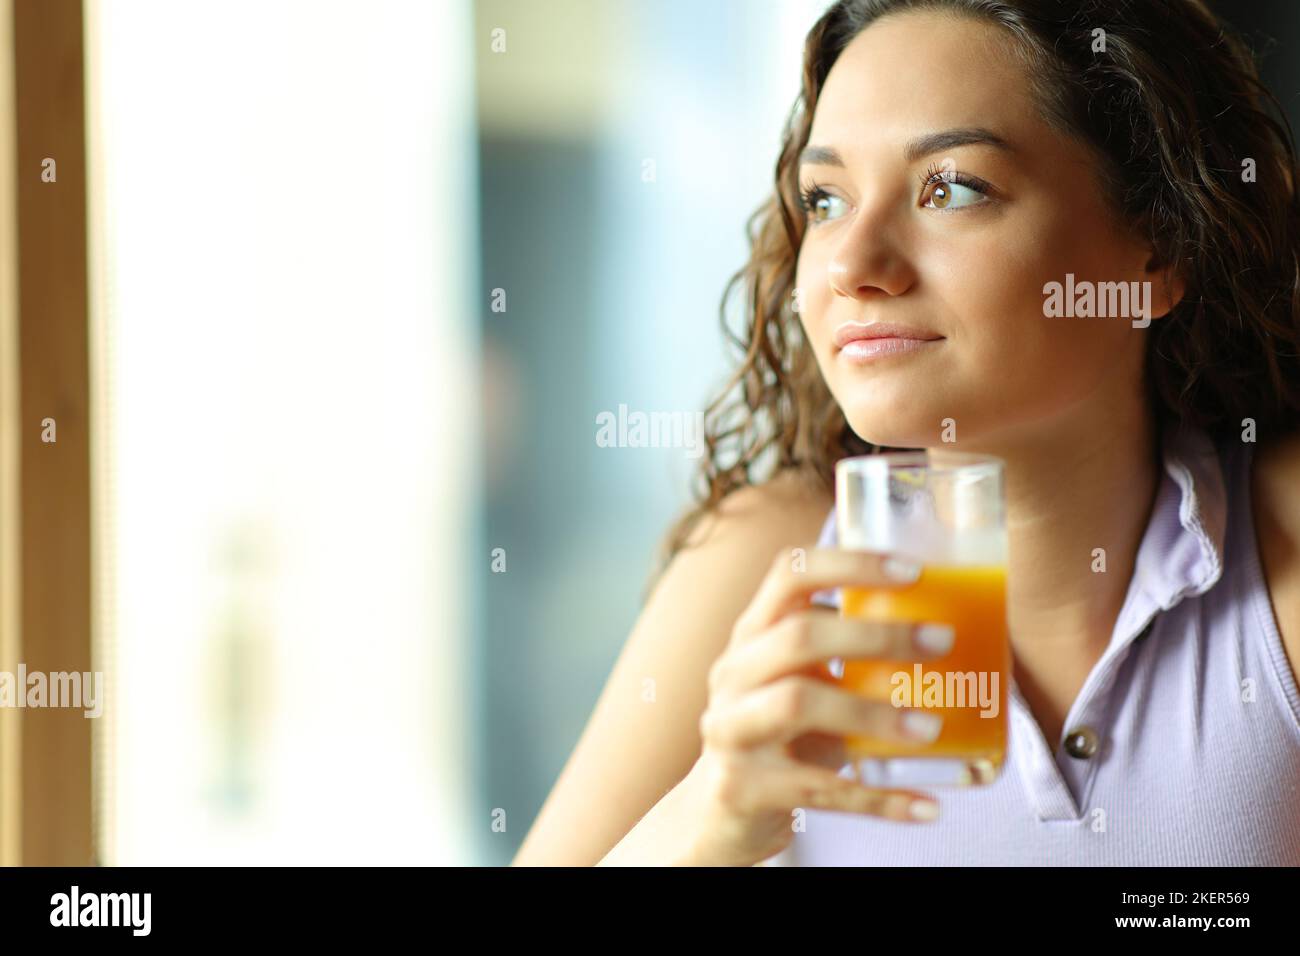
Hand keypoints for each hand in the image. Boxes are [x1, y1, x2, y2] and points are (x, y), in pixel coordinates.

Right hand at [680, 546, 950, 865]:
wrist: (719, 813)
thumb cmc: (781, 737)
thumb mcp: (805, 685)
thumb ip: (848, 659)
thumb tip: (944, 635)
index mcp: (753, 634)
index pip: (790, 574)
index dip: (850, 564)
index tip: (914, 571)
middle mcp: (733, 673)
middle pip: (798, 636)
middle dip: (875, 635)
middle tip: (941, 642)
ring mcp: (730, 729)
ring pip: (797, 703)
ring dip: (872, 713)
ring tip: (931, 728)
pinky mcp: (741, 788)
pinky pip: (817, 790)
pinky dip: (877, 799)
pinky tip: (926, 805)